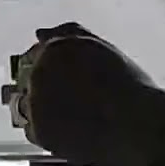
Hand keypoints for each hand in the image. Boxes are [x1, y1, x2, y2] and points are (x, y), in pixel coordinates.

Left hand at [11, 22, 155, 165]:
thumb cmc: (128, 87)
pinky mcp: (39, 131)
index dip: (49, 68)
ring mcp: (35, 103)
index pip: (35, 55)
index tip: (63, 80)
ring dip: (44, 109)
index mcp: (53, 48)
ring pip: (27, 105)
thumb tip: (40, 34)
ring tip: (77, 117)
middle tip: (77, 101)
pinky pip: (33, 131)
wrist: (137, 124)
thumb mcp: (99, 48)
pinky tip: (72, 131)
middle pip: (30, 80)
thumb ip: (68, 34)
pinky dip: (47, 131)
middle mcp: (38, 72)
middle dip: (47, 89)